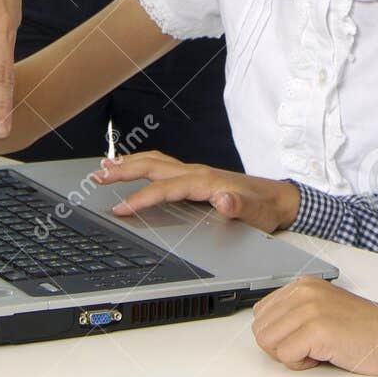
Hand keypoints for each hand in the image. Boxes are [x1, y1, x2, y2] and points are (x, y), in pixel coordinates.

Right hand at [91, 149, 300, 233]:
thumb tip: (224, 198)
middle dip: (124, 170)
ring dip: (129, 163)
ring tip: (104, 166)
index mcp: (206, 181)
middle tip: (97, 175)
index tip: (120, 208)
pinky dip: (142, 165)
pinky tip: (133, 169)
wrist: (279, 199)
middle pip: (153, 166)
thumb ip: (239, 207)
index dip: (141, 198)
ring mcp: (195, 172)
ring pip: (155, 162)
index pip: (165, 188)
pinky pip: (162, 167)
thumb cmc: (266, 209)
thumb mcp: (256, 213)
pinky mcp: (195, 177)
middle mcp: (197, 172)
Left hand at [252, 277, 377, 374]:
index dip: (278, 335)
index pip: (261, 315)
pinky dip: (302, 365)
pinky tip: (324, 356)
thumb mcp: (323, 309)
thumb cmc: (363, 331)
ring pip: (268, 343)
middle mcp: (303, 291)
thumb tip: (266, 331)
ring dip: (291, 356)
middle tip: (310, 347)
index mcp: (303, 285)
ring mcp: (310, 308)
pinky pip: (285, 356)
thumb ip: (295, 313)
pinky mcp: (317, 329)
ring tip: (318, 350)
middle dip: (281, 347)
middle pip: (260, 330)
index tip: (302, 339)